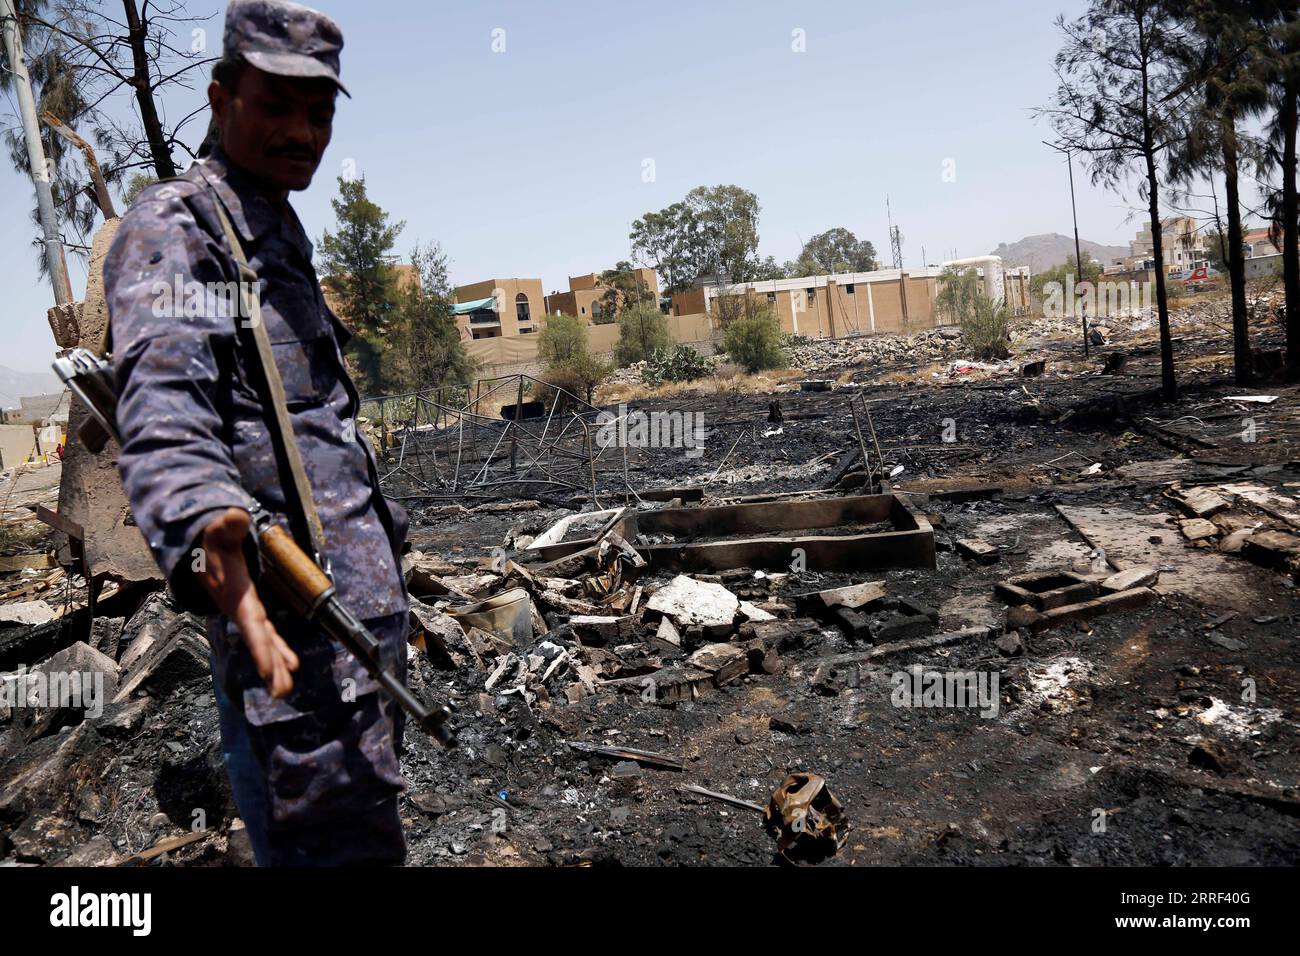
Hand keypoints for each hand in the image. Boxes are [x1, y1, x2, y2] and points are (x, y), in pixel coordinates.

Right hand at [197, 507, 299, 697]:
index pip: (252, 624)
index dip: (261, 647)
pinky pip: (266, 634)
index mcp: (237, 594)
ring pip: (264, 641)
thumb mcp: (218, 529)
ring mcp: (246, 610)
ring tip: (286, 689)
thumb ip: (227, 524)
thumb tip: (234, 515)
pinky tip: (290, 665)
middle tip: (282, 692)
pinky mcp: (251, 608)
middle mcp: (241, 607)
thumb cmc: (210, 539)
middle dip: (270, 666)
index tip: (269, 670)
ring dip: (275, 664)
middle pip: (260, 640)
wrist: (198, 546)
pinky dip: (277, 649)